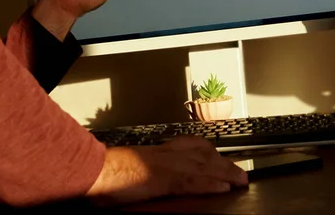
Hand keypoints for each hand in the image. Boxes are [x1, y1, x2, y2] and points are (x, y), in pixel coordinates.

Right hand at [86, 136, 247, 204]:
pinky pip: (190, 181)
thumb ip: (148, 174)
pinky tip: (223, 187)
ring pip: (201, 165)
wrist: (94, 170)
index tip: (221, 156)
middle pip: (200, 154)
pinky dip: (209, 183)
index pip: (188, 147)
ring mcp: (164, 164)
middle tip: (240, 172)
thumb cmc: (105, 171)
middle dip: (222, 162)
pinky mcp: (162, 178)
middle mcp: (163, 154)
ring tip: (240, 179)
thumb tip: (152, 183)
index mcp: (155, 152)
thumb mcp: (130, 170)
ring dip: (224, 172)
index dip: (208, 152)